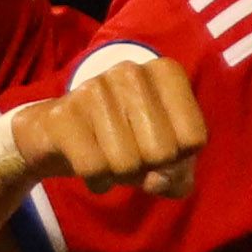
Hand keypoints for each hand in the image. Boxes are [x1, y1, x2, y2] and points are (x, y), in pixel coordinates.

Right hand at [0, 49, 206, 199]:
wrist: (57, 136)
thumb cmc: (123, 143)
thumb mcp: (163, 162)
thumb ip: (178, 176)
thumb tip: (158, 180)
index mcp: (165, 73)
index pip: (195, 139)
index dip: (178, 159)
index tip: (157, 145)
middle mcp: (131, 71)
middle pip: (163, 153)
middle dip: (147, 168)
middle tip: (128, 153)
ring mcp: (95, 88)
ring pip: (127, 163)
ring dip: (118, 175)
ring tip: (106, 156)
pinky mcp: (63, 114)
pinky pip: (94, 168)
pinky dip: (96, 181)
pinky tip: (89, 166)